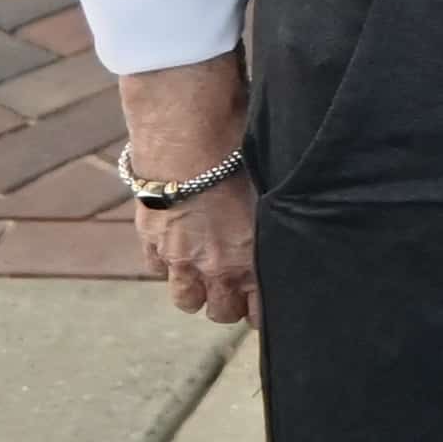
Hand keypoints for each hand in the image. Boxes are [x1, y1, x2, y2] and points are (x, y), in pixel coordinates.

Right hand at [116, 59, 254, 324]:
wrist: (188, 129)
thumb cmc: (242, 149)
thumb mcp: (274, 188)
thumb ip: (277, 221)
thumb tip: (292, 224)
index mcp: (253, 257)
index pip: (259, 311)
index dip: (263, 310)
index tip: (266, 302)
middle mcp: (215, 266)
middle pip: (221, 312)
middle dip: (230, 304)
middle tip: (237, 287)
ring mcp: (178, 255)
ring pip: (186, 299)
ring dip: (196, 291)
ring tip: (205, 274)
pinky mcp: (151, 237)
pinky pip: (157, 270)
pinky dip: (167, 264)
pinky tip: (178, 248)